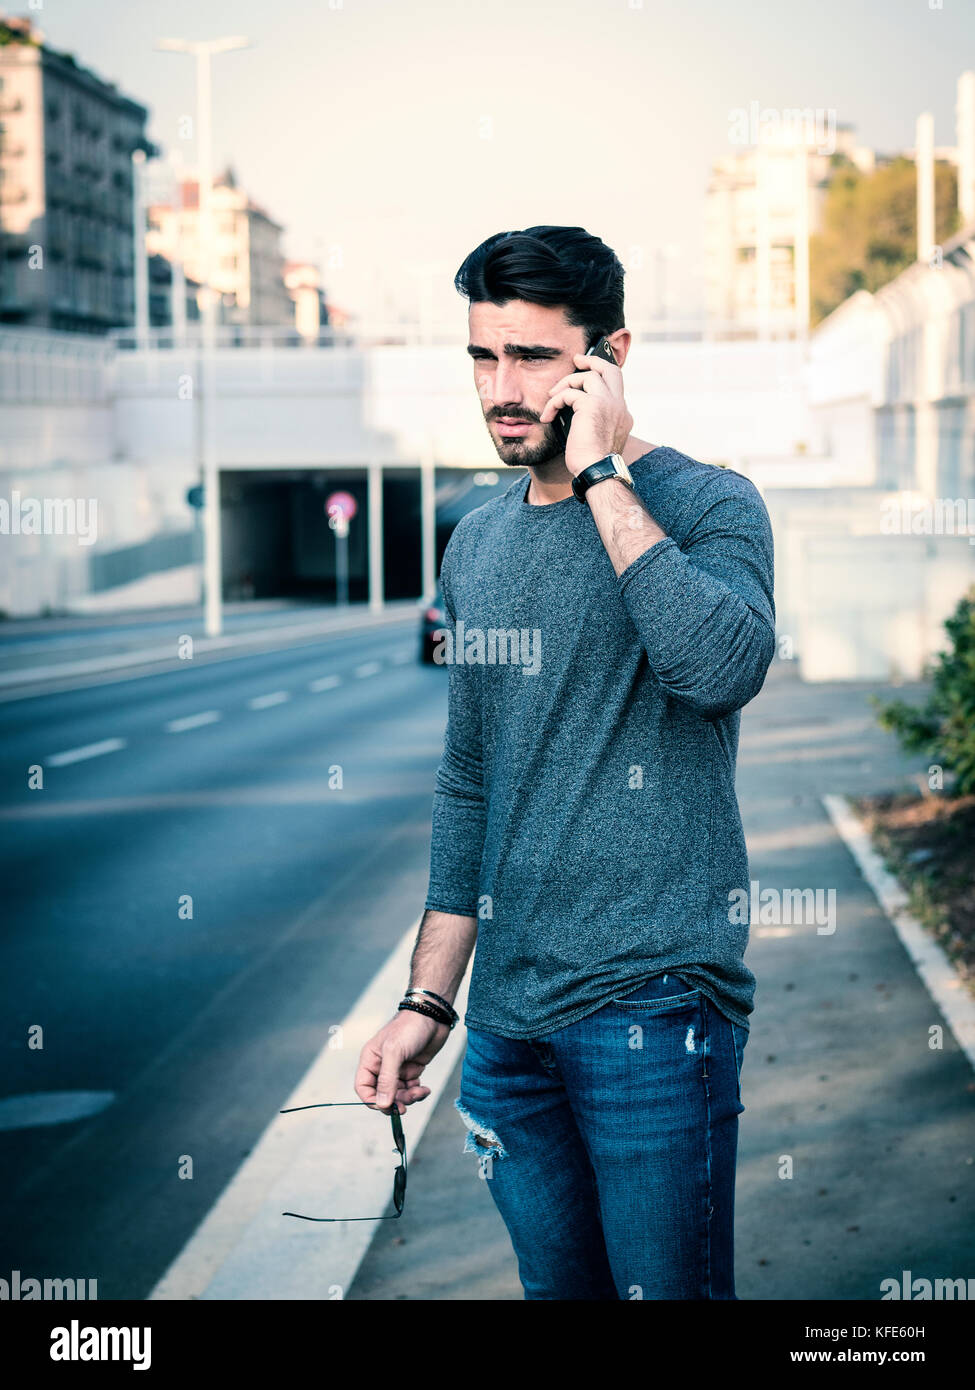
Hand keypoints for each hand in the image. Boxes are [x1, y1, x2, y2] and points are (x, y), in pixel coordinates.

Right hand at [354, 1009, 449, 1114]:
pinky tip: (425, 1088)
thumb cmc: (409, 1027)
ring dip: (408, 1097)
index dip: (372, 1100)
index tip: (387, 1107)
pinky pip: (410, 1089)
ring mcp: (397, 1069)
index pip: (363, 1087)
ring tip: (420, 1091)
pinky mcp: (412, 1070)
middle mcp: (381, 1066)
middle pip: (382, 1095)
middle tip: (406, 1105)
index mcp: (370, 1060)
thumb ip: (387, 1079)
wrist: (433, 1016)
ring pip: (397, 1094)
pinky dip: (417, 1093)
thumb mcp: (394, 1052)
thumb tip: (382, 1104)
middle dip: (394, 1102)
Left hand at [538, 351, 633, 476]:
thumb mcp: (597, 438)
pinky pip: (568, 393)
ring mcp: (608, 403)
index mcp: (623, 414)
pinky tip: (548, 416)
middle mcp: (619, 405)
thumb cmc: (592, 463)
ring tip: (552, 396)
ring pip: (587, 376)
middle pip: (610, 369)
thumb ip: (594, 421)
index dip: (600, 377)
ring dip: (566, 383)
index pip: (615, 386)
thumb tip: (575, 411)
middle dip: (592, 360)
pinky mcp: (592, 405)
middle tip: (577, 360)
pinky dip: (554, 402)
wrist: (597, 471)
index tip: (588, 373)